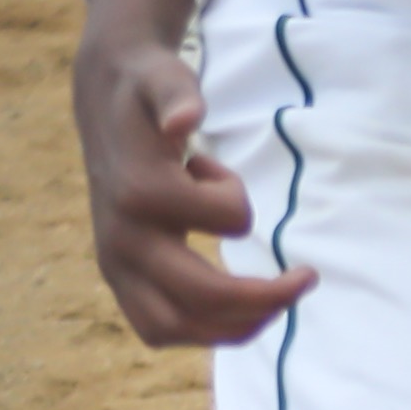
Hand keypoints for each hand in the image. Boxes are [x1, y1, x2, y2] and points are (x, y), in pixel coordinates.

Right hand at [73, 0, 313, 347]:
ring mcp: (115, 265)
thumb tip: (186, 119)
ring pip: (176, 328)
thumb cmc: (147, 92)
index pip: (225, 222)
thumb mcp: (165, 79)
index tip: (221, 173)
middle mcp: (121, 238)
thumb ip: (177, 95)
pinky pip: (159, 329)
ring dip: (236, 326)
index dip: (238, 202)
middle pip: (201, 297)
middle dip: (267, 297)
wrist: (104, 105)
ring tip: (275, 304)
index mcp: (138, 191)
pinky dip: (203, 330)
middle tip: (306, 279)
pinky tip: (236, 308)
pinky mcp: (118, 280)